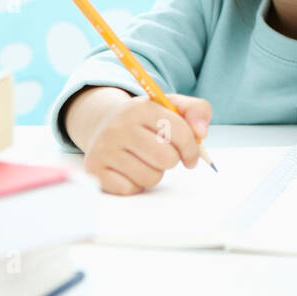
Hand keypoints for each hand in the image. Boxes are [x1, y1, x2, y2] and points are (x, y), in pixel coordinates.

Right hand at [84, 91, 211, 195]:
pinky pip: (130, 189)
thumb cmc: (145, 120)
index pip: (179, 131)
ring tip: (144, 161)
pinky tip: (128, 170)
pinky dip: (135, 184)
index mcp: (141, 108)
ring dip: (154, 173)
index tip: (191, 156)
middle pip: (167, 158)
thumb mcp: (170, 107)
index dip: (191, 148)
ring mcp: (104, 148)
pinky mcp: (95, 170)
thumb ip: (196, 110)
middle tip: (164, 156)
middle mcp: (119, 126)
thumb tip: (202, 132)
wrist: (103, 124)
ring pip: (150, 177)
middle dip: (171, 161)